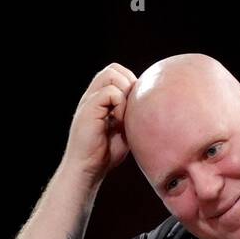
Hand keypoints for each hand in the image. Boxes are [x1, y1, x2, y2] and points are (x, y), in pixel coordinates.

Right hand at [64, 63, 136, 184]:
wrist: (87, 169)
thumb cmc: (106, 154)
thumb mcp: (125, 130)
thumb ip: (132, 114)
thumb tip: (152, 105)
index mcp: (100, 99)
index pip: (117, 73)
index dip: (130, 82)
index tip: (136, 104)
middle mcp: (93, 96)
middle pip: (113, 69)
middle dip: (130, 83)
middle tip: (133, 107)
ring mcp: (89, 101)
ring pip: (111, 74)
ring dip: (125, 91)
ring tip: (126, 114)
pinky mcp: (88, 109)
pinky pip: (110, 92)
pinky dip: (120, 104)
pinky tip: (120, 121)